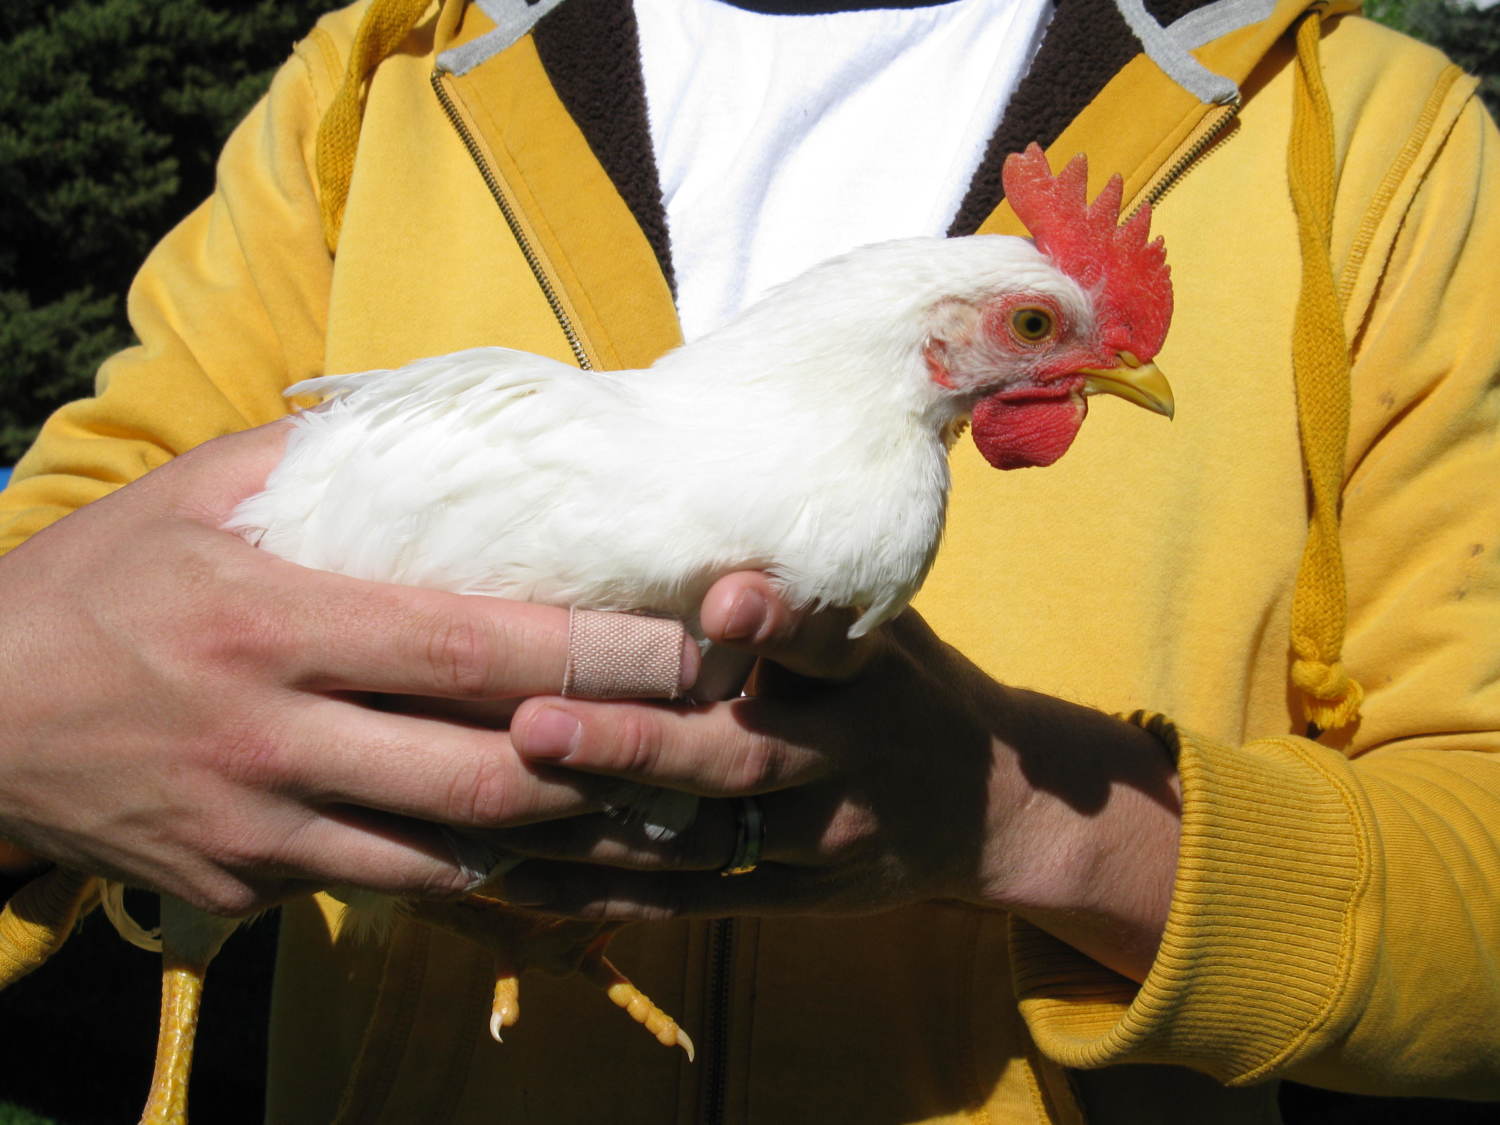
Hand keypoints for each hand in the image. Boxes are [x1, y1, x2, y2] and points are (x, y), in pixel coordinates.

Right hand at [0, 425, 693, 915]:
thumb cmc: (96, 585)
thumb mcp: (194, 493)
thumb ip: (321, 459)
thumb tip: (443, 424)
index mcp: (272, 623)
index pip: (470, 649)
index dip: (596, 654)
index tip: (692, 645)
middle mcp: (271, 737)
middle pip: (483, 773)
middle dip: (614, 762)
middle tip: (705, 739)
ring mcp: (257, 828)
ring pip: (450, 857)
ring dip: (564, 838)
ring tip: (657, 809)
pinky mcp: (242, 887)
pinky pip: (387, 888)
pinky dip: (473, 872)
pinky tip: (541, 849)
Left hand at [502, 573, 1182, 980]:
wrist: (992, 809)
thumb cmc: (904, 684)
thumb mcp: (883, 623)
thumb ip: (802, 588)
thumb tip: (681, 495)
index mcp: (869, 677)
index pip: (823, 645)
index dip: (777, 623)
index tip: (726, 597)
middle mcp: (846, 761)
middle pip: (741, 759)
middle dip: (637, 745)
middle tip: (535, 721)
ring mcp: (818, 841)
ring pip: (701, 844)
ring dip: (596, 829)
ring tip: (494, 805)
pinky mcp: (789, 899)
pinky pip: (688, 904)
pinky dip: (602, 897)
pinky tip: (513, 881)